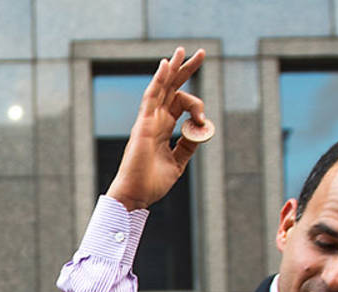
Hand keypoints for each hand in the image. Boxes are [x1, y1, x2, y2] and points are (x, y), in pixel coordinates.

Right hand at [106, 47, 208, 210]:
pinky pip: (151, 97)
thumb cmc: (151, 184)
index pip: (180, 103)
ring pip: (162, 87)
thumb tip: (200, 128)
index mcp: (162, 129)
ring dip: (173, 68)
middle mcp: (155, 121)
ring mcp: (148, 121)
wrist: (135, 196)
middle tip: (201, 53)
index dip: (197, 105)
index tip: (202, 120)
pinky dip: (159, 80)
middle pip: (172, 88)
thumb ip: (188, 145)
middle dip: (186, 70)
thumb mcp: (178, 163)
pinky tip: (166, 65)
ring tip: (184, 50)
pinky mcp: (144, 125)